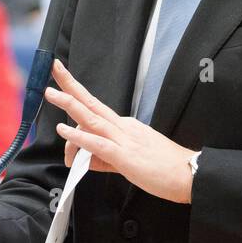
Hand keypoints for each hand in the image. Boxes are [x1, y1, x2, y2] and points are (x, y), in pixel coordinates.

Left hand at [44, 59, 199, 204]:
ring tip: (51, 93)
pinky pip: (98, 144)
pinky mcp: (126, 156)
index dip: (76, 99)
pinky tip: (65, 131)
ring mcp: (124, 139)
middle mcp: (123, 127)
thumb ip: (105, 160)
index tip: (62, 86)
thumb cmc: (165, 168)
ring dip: (69, 104)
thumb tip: (86, 160)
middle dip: (70, 85)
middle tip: (54, 68)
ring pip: (91, 118)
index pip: (94, 112)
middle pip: (91, 102)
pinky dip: (80, 137)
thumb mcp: (130, 161)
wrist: (191, 174)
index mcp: (125, 127)